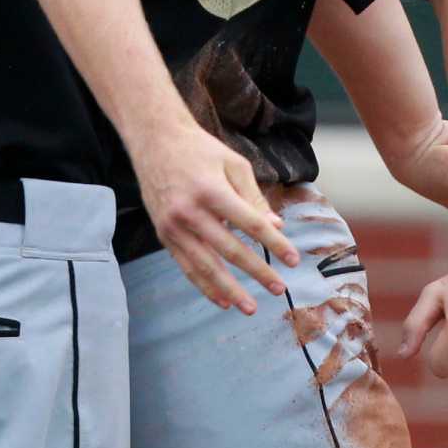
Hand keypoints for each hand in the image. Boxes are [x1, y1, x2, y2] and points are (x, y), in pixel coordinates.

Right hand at [130, 118, 299, 313]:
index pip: (250, 224)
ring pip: (205, 266)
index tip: (294, 260)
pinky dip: (204, 285)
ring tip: (249, 307)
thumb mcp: (233, 164)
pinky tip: (222, 300)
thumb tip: (276, 227)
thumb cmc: (199, 149)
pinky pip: (186, 266)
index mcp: (211, 190)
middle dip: (257, 271)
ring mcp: (173, 225)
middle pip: (229, 250)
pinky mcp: (163, 234)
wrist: (154, 140)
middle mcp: (189, 211)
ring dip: (229, 289)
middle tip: (279, 288)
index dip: (274, 244)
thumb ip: (254, 197)